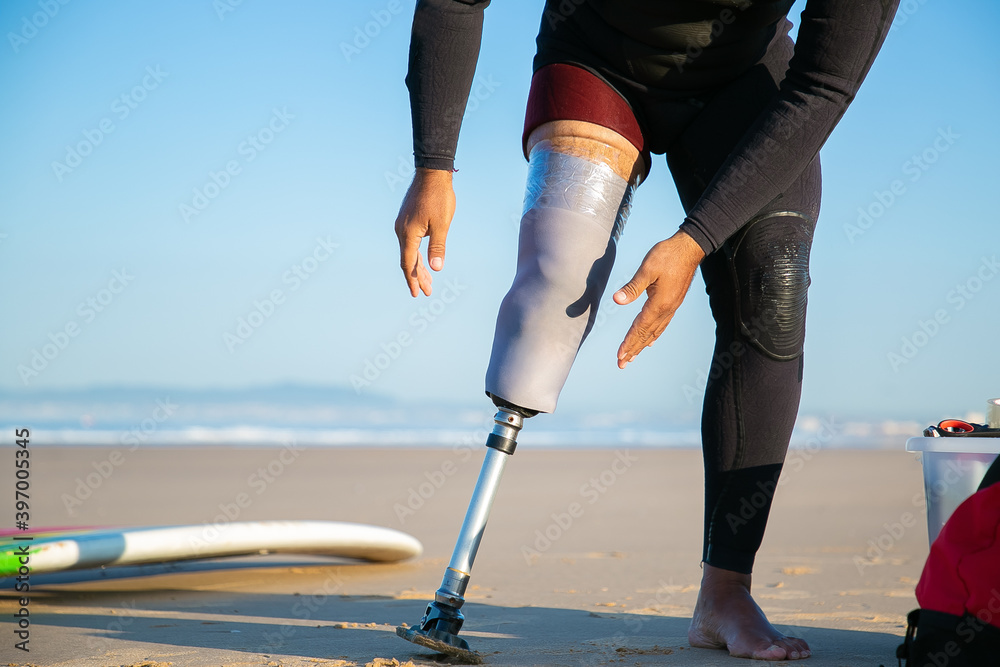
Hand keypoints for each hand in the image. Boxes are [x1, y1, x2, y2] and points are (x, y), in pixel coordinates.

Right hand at [394, 168, 455, 296]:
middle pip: (408, 260)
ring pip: (409, 251)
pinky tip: (422, 259)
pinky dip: (416, 254)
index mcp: (408, 234)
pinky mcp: (406, 219)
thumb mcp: (442, 225)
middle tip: (426, 292)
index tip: (418, 293)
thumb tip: (436, 269)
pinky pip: (409, 242)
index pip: (409, 264)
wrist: (432, 173)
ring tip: (427, 280)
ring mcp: (402, 224)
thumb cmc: (439, 198)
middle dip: (418, 277)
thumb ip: (437, 248)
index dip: (413, 280)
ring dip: (417, 266)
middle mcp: (401, 231)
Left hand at [613, 230, 705, 368]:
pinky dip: (653, 335)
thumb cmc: (668, 255)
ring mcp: (671, 307)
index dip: (629, 342)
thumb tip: (617, 300)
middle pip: (646, 334)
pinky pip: (662, 324)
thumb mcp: (647, 268)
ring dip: (642, 345)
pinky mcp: (673, 302)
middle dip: (633, 349)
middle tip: (622, 364)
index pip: (640, 328)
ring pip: (654, 331)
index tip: (620, 356)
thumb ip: (632, 287)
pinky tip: (650, 341)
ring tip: (632, 357)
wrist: (690, 248)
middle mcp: (667, 309)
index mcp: (659, 304)